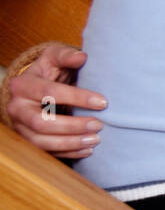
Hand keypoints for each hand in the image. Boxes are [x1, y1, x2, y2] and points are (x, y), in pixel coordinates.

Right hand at [3, 42, 105, 158]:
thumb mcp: (55, 58)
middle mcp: (17, 108)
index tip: (103, 102)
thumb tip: (82, 57)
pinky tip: (88, 150)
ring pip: (42, 142)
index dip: (77, 98)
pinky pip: (47, 153)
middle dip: (72, 126)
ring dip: (71, 143)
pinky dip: (69, 153)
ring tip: (96, 140)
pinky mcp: (29, 141)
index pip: (49, 93)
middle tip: (99, 125)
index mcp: (23, 85)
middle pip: (42, 122)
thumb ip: (66, 56)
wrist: (40, 89)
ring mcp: (21, 127)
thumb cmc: (50, 72)